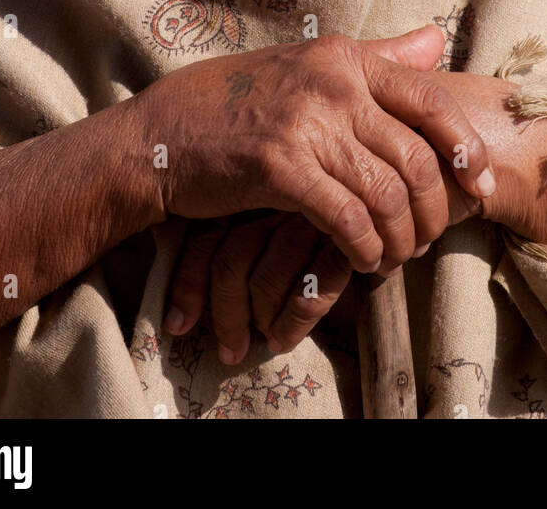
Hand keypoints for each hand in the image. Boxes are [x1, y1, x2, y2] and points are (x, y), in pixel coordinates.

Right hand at [144, 26, 496, 271]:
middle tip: (427, 238)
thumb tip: (436, 38)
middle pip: (417, 157)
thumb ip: (377, 55)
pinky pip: (348, 219)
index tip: (481, 187)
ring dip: (401, 238)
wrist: (162, 134)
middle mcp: (332, 84)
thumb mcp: (309, 64)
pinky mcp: (280, 167)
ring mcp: (306, 123)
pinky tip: (363, 260)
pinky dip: (366, 249)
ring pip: (388, 194)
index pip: (431, 100)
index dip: (466, 148)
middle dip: (434, 210)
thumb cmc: (238, 102)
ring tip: (394, 254)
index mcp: (345, 57)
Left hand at [164, 211, 352, 363]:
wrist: (367, 214)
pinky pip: (308, 293)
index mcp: (247, 198)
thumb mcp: (254, 232)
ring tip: (266, 341)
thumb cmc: (306, 233)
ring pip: (264, 279)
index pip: (204, 238)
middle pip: (231, 260)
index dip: (189, 285)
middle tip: (232, 349)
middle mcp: (274, 206)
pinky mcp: (341, 246)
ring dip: (261, 321)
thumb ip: (225, 250)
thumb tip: (180, 318)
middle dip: (227, 315)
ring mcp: (307, 222)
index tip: (179, 324)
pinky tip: (286, 341)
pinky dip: (294, 323)